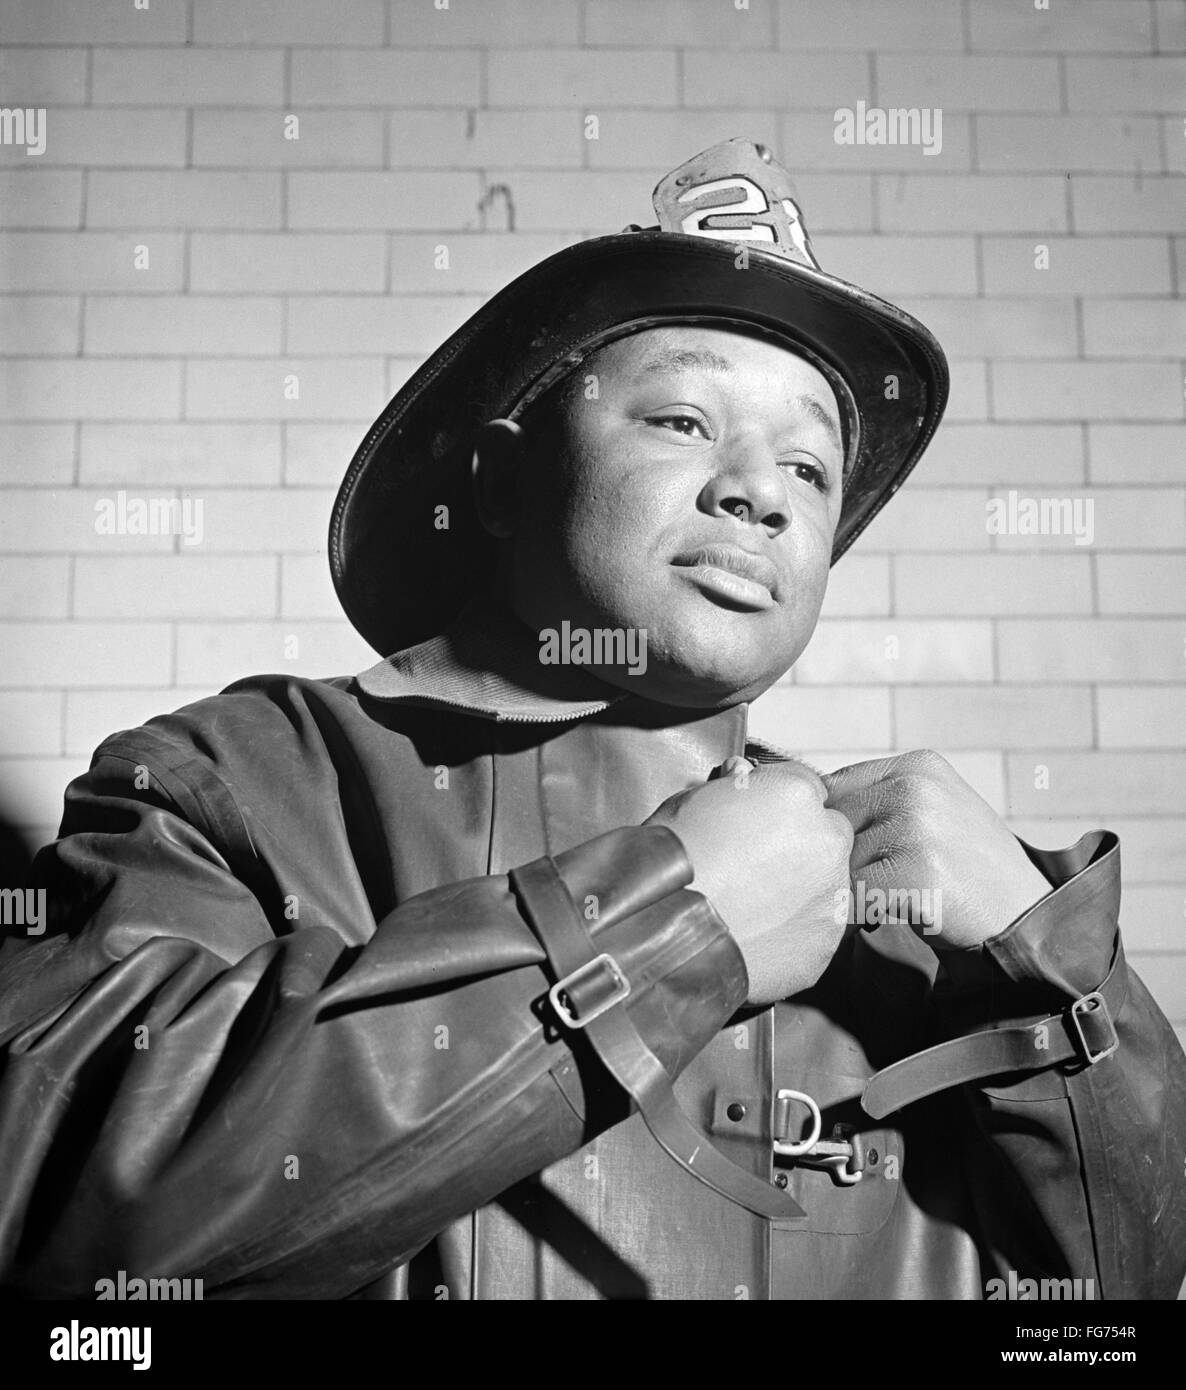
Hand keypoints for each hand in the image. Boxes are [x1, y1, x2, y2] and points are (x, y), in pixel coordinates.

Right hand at [646, 758, 853, 1004]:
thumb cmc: (669, 861)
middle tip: (757, 863)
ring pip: (827, 885)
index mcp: (796, 796)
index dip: (780, 804)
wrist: (659, 929)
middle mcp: (825, 842)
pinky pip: (816, 930)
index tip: (761, 819)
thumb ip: (731, 785)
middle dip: (801, 844)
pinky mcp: (823, 945)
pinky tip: (758, 932)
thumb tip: (741, 775)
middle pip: (828, 834)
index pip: (808, 787)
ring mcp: (829, 897)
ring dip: (802, 888)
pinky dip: (794, 931)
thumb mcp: (690, 799)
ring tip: (754, 903)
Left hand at [821, 750, 1051, 949]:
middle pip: (833, 824)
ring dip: (857, 887)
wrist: (1025, 916)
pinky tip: (900, 910)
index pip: (836, 787)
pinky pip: (853, 893)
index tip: (862, 851)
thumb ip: (882, 798)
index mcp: (918, 765)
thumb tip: (808, 804)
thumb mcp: (936, 810)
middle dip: (845, 858)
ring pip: (839, 861)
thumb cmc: (970, 869)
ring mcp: (914, 826)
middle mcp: (914, 787)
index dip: (837, 827)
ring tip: (902, 894)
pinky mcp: (912, 871)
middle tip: (885, 879)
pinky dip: (864, 910)